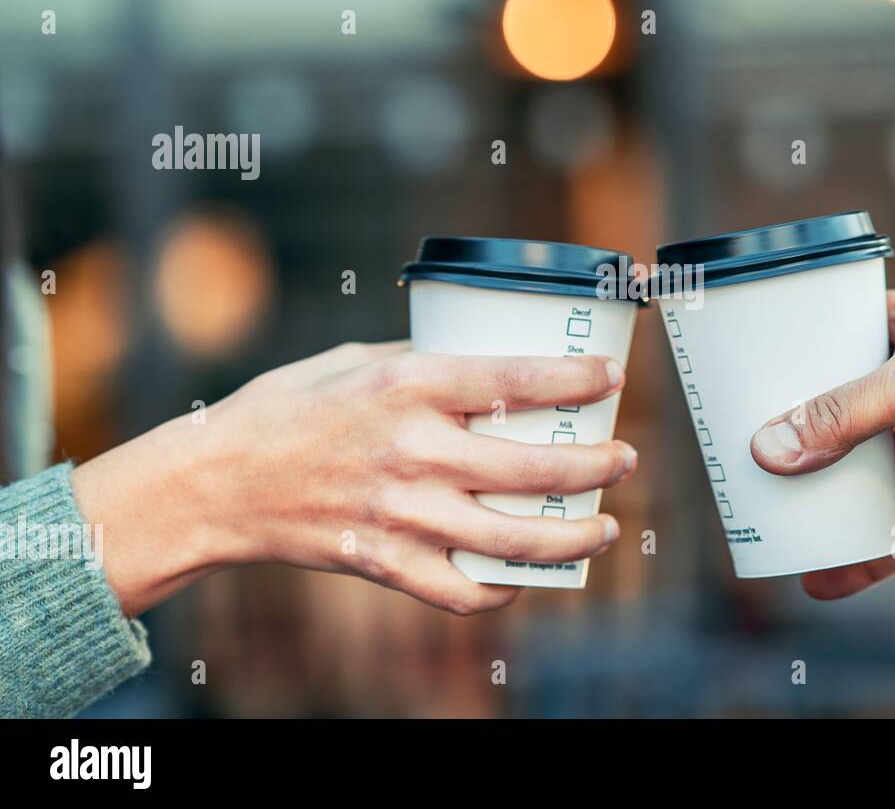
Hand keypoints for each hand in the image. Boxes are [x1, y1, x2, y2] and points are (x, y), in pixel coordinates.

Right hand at [72, 342, 636, 616]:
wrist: (217, 482)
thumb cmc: (287, 409)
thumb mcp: (355, 360)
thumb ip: (425, 361)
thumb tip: (489, 357)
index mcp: (408, 385)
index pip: (518, 381)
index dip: (578, 382)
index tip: (615, 381)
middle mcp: (413, 449)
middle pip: (534, 468)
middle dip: (596, 467)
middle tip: (624, 460)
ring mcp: (401, 513)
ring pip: (512, 538)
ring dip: (573, 537)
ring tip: (604, 528)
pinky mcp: (383, 562)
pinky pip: (461, 591)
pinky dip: (502, 590)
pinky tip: (527, 577)